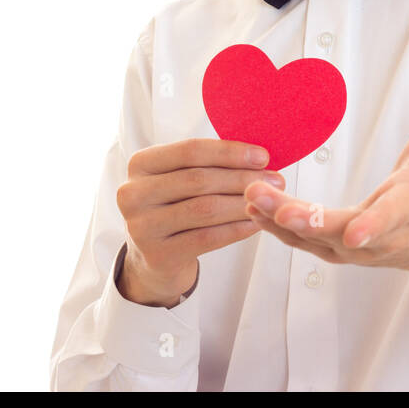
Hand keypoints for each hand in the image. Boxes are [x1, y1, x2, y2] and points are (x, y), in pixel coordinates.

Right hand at [116, 138, 284, 305]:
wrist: (154, 256)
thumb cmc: (175, 207)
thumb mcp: (180, 179)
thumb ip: (208, 164)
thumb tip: (259, 157)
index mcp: (140, 164)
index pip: (190, 151)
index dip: (229, 152)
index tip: (263, 156)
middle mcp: (133, 193)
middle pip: (199, 180)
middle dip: (242, 179)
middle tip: (275, 181)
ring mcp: (141, 226)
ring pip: (205, 209)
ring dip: (243, 204)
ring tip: (270, 202)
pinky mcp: (157, 255)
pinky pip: (208, 238)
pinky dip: (236, 229)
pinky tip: (256, 224)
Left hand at [244, 68, 408, 275]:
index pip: (395, 217)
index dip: (376, 225)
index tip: (355, 231)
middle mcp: (387, 236)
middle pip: (345, 234)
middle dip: (311, 223)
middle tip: (277, 206)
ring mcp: (362, 248)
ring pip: (319, 241)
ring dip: (283, 223)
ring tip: (251, 197)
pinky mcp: (342, 249)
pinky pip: (307, 242)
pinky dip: (280, 228)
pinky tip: (253, 207)